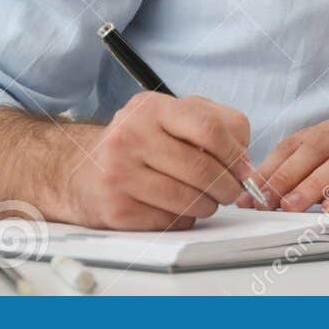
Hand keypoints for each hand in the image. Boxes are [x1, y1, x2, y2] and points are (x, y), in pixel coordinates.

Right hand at [64, 91, 260, 229]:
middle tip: (231, 192)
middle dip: (227, 186)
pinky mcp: (116, 207)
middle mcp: (131, 136)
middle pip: (202, 168)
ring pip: (188, 199)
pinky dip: (183, 219)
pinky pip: (169, 221)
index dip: (235, 153)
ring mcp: (119, 173)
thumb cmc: (140, 143)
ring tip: (206, 200)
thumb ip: (216, 124)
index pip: (208, 127)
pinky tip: (176, 209)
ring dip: (208, 205)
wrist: (83, 170)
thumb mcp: (173, 117)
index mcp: (151, 108)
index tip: (244, 169)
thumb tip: (245, 161)